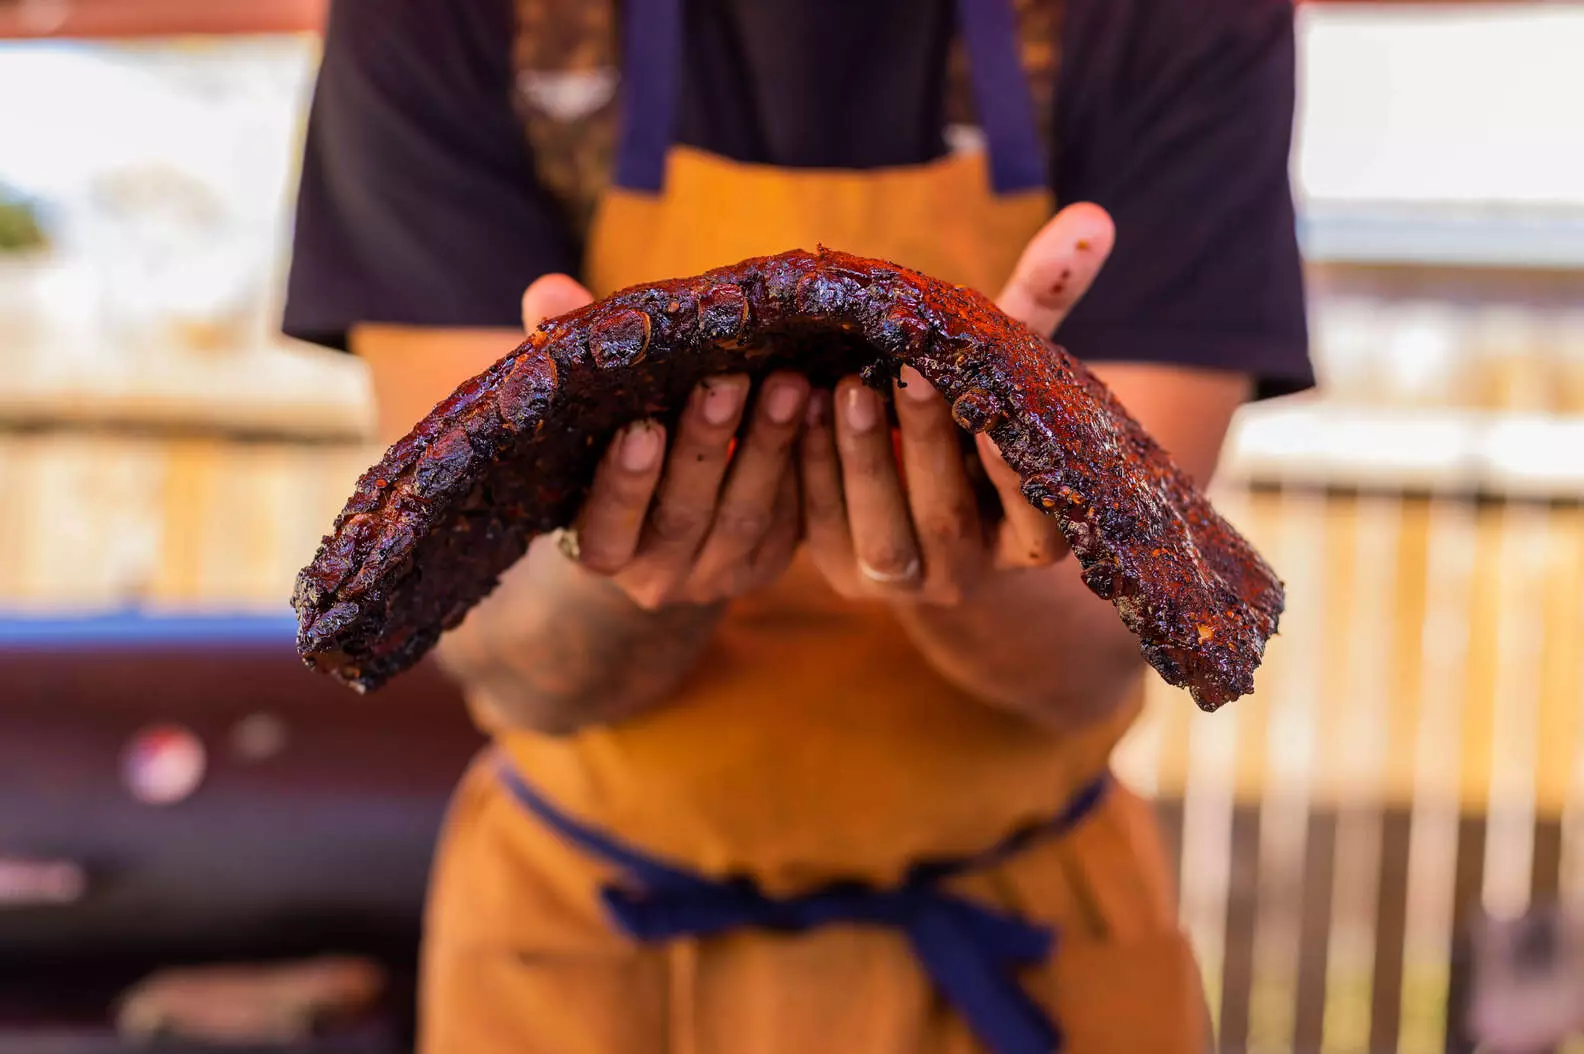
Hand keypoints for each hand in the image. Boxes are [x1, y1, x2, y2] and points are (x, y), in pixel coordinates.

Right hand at [522, 275, 806, 610]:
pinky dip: (806, 458)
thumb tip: (549, 291)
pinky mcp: (769, 561)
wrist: (669, 518)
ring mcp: (717, 575)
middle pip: (684, 514)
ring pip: (746, 514)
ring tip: (789, 381)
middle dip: (706, 444)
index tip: (642, 426)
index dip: (624, 482)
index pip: (605, 527)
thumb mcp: (590, 411)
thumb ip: (570, 358)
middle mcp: (657, 577)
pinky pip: (793, 515)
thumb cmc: (618, 441)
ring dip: (769, 445)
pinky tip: (820, 404)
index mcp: (600, 550)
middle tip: (728, 380)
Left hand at [798, 203, 1116, 603]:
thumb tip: (1093, 218)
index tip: (992, 421)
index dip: (1015, 480)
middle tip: (908, 371)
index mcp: (1032, 535)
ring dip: (861, 460)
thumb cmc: (973, 404)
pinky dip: (811, 470)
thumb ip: (1043, 299)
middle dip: (926, 444)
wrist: (906, 466)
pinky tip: (799, 411)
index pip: (1039, 524)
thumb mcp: (1004, 359)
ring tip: (845, 387)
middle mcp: (972, 571)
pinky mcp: (842, 574)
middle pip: (949, 517)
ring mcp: (906, 582)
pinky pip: (822, 530)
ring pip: (882, 536)